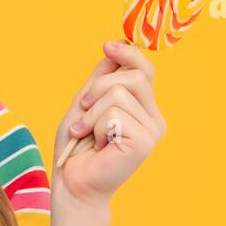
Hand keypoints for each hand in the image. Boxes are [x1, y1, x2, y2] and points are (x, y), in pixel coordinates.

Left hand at [52, 39, 166, 205]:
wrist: (72, 181)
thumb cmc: (77, 145)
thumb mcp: (86, 102)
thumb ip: (103, 77)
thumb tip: (117, 44)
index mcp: (142, 106)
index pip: (144, 69)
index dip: (128, 53)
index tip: (107, 46)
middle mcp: (153, 117)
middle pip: (133, 75)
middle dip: (98, 88)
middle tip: (83, 111)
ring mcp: (152, 130)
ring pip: (119, 94)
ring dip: (91, 112)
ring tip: (87, 133)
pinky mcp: (145, 142)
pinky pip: (114, 114)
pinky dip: (95, 126)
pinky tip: (95, 144)